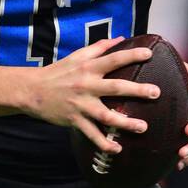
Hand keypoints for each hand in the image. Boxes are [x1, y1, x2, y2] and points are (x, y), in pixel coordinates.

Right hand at [29, 36, 160, 153]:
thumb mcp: (77, 56)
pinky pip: (91, 134)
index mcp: (88, 68)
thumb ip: (100, 48)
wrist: (32, 90)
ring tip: (143, 127)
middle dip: (137, 90)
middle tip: (156, 93)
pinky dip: (104, 144)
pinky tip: (117, 149)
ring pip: (106, 115)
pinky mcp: (74, 120)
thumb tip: (121, 38)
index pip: (114, 59)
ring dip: (125, 122)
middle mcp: (86, 85)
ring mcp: (80, 105)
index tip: (150, 54)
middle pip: (115, 88)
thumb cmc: (57, 72)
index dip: (132, 55)